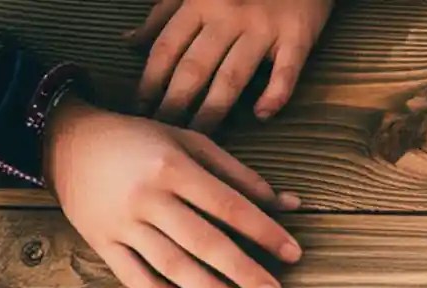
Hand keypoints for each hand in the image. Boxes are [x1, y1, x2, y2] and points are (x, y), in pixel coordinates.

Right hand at [44, 97, 302, 287]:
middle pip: (203, 241)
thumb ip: (240, 176)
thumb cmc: (141, 142)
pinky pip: (129, 272)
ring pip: (169, 262)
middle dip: (241, 271)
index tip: (293, 255)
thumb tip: (290, 203)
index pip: (229, 206)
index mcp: (174, 167)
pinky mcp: (99, 239)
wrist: (66, 140)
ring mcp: (120, 221)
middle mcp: (147, 196)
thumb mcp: (190, 144)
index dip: (264, 231)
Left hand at [126, 0, 334, 131]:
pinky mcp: (297, 38)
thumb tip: (129, 42)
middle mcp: (228, 16)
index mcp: (199, 2)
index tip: (141, 110)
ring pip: (233, 76)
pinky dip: (275, 95)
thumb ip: (163, 16)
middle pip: (195, 67)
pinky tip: (263, 115)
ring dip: (215, 110)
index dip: (150, 81)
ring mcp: (263, 28)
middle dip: (176, 103)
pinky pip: (286, 72)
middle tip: (165, 132)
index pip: (167, 48)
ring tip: (202, 135)